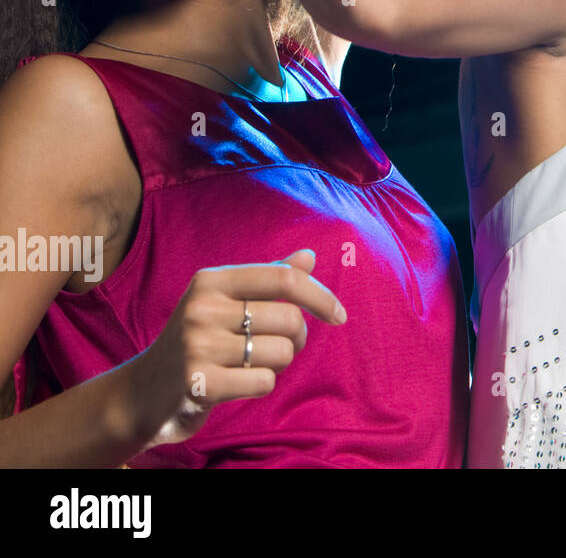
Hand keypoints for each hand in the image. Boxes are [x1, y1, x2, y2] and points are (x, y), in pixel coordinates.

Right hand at [127, 249, 345, 449]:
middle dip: (297, 337)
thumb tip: (309, 257)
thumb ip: (268, 279)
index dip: (320, 297)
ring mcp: (197, 345)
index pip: (285, 279)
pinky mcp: (199, 383)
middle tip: (276, 346)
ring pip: (282, 352)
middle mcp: (202, 307)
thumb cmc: (197, 341)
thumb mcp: (225, 302)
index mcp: (212, 280)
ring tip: (250, 364)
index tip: (339, 316)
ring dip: (277, 363)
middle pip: (290, 318)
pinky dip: (261, 385)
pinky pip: (265, 382)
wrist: (141, 393)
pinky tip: (236, 383)